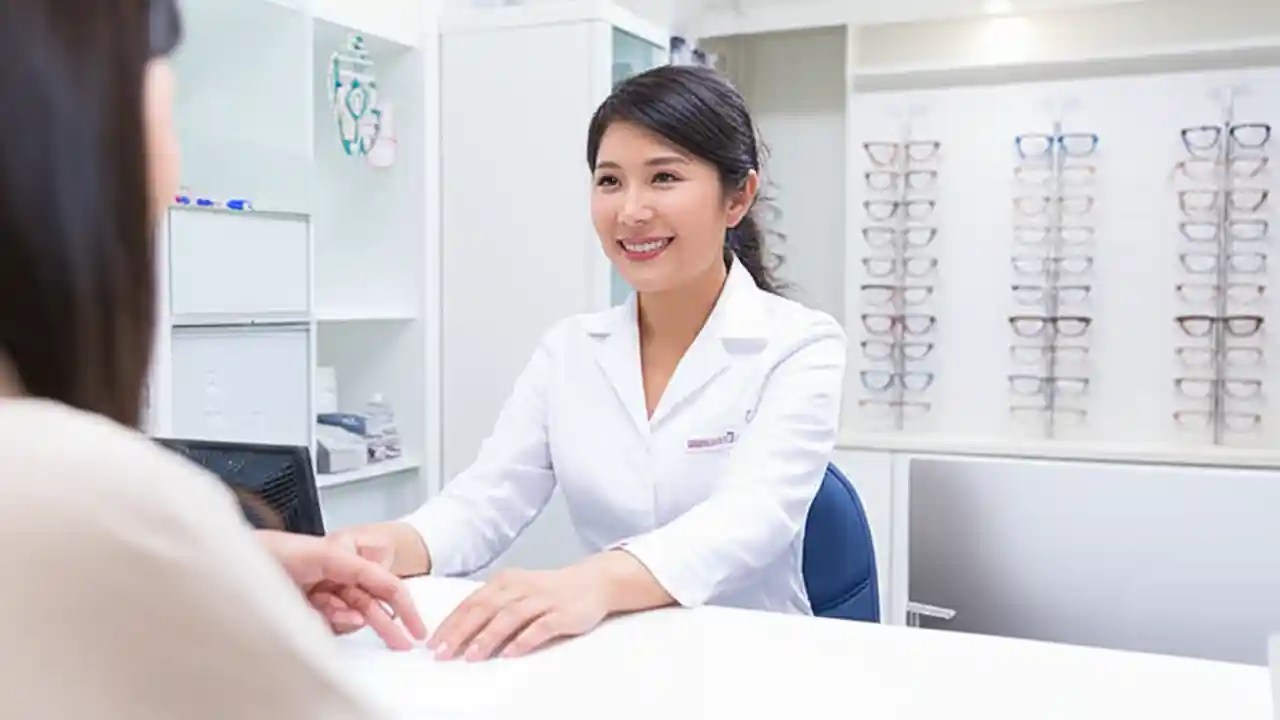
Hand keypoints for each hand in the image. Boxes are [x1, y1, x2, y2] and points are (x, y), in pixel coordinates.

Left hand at [255, 530, 426, 650]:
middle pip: (367, 598)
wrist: (225, 561)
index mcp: (335, 555)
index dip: (401, 602)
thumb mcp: (313, 563)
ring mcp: (318, 586)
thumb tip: (357, 617)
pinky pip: (328, 618)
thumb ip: (343, 585)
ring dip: (349, 621)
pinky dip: (330, 622)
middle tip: (402, 641)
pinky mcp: (305, 601)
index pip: (378, 579)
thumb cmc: (261, 552)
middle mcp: (330, 571)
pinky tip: (324, 616)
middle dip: (386, 621)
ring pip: (348, 610)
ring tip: (338, 620)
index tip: (414, 624)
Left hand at [428, 562, 612, 661]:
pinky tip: (510, 653)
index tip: (433, 643)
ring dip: (488, 636)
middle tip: (443, 652)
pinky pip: (540, 627)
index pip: (471, 602)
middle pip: (485, 609)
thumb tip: (459, 632)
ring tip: (471, 656)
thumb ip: (492, 607)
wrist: (593, 581)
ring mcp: (542, 599)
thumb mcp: (517, 591)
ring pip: (510, 617)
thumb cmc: (549, 591)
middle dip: (461, 632)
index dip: (451, 623)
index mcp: (505, 581)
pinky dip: (524, 639)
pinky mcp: (562, 613)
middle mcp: (521, 587)